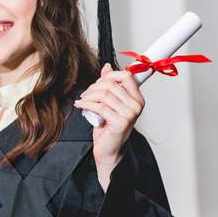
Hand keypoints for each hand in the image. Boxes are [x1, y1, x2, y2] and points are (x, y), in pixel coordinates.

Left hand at [73, 63, 144, 189]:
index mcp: (137, 98)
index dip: (109, 76)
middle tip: (85, 94)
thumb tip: (107, 67)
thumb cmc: (109, 127)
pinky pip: (99, 107)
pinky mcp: (120, 122)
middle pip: (112, 85)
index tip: (97, 82)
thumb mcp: (110, 103)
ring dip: (88, 96)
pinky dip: (86, 105)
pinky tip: (80, 106)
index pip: (127, 76)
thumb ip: (110, 85)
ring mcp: (129, 114)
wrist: (109, 149)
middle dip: (94, 87)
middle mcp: (137, 105)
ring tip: (82, 101)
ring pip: (104, 95)